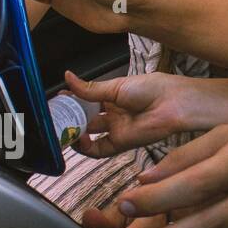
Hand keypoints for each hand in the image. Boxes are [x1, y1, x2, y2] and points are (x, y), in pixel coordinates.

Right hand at [69, 70, 200, 156]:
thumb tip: (68, 77)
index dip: (71, 102)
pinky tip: (77, 140)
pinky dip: (85, 148)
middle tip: (54, 118)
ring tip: (61, 129)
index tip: (57, 101)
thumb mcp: (116, 86)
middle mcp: (113, 114)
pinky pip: (99, 150)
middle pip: (85, 120)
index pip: (86, 101)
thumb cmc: (152, 89)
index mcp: (113, 96)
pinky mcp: (120, 143)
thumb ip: (90, 89)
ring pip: (88, 136)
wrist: (172, 103)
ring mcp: (116, 129)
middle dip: (69, 119)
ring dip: (74, 134)